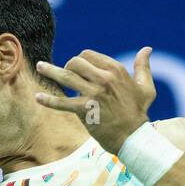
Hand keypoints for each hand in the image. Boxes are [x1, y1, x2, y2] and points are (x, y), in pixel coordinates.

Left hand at [33, 47, 155, 154]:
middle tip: (65, 73)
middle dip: (68, 65)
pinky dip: (48, 100)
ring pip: (66, 76)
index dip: (81, 60)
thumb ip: (143, 67)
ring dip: (50, 70)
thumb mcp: (145, 87)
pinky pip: (62, 103)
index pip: (89, 55)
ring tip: (40, 66)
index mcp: (115, 70)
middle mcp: (103, 78)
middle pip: (76, 62)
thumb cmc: (139, 112)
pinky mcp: (84, 110)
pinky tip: (37, 98)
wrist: (133, 136)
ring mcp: (93, 93)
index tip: (77, 68)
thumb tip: (147, 49)